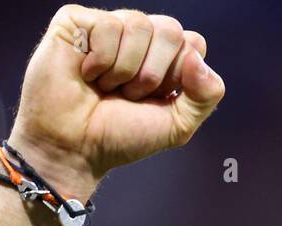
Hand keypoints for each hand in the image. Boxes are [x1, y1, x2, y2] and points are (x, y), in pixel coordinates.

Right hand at [6, 5, 224, 198]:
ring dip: (124, 69)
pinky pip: (107, 25)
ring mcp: (108, 26)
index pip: (193, 43)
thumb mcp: (178, 125)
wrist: (75, 147)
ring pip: (139, 24)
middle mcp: (139, 37)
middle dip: (153, 73)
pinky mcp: (76, 21)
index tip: (156, 98)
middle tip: (128, 95)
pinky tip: (85, 73)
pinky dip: (100, 59)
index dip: (178, 75)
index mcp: (166, 57)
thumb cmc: (122, 136)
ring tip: (105, 86)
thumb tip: (197, 57)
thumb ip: (206, 95)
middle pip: (170, 29)